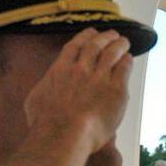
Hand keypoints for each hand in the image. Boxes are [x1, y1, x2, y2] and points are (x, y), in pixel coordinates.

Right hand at [24, 29, 132, 154]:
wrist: (64, 132)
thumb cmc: (46, 123)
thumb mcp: (36, 101)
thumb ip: (44, 90)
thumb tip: (45, 91)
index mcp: (60, 69)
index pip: (74, 47)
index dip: (84, 37)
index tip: (91, 33)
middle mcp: (80, 69)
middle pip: (95, 46)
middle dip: (104, 38)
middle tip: (112, 34)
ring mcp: (99, 77)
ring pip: (111, 54)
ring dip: (118, 45)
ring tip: (124, 42)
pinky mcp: (116, 90)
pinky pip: (124, 69)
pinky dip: (127, 61)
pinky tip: (129, 59)